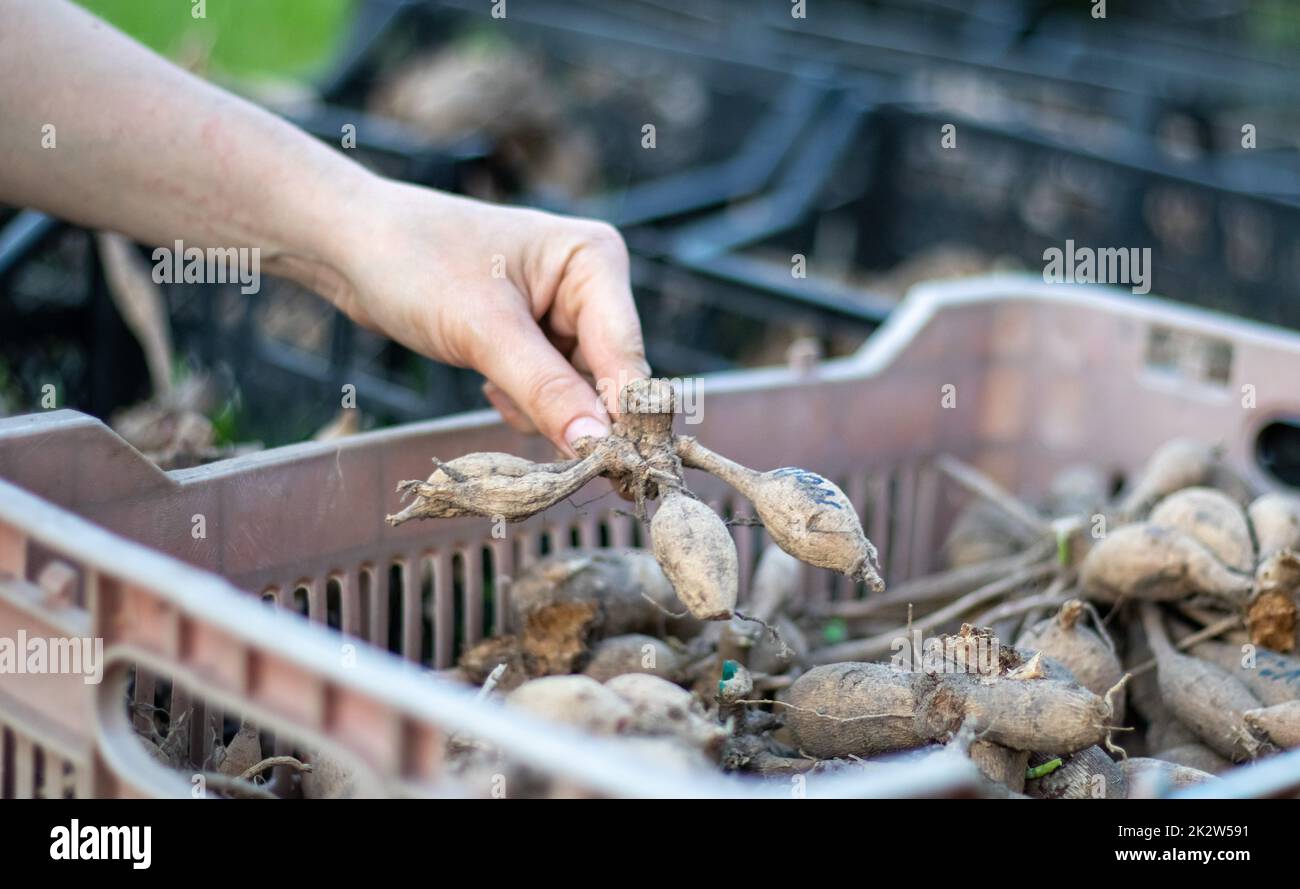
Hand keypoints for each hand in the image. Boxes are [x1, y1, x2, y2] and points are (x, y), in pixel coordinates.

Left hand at [310, 179, 649, 453]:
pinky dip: (522, 402)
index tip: (610, 470)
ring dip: (538, 408)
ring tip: (490, 380)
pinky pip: (550, 394)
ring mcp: (563, 314)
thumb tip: (596, 448)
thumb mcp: (483, 331)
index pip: (626, 356)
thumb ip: (545, 391)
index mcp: (595, 261)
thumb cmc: (415, 262)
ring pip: (578, 395)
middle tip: (521, 416)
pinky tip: (488, 381)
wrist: (351, 244)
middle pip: (608, 379)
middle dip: (568, 411)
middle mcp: (591, 285)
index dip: (620, 415)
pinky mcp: (536, 339)